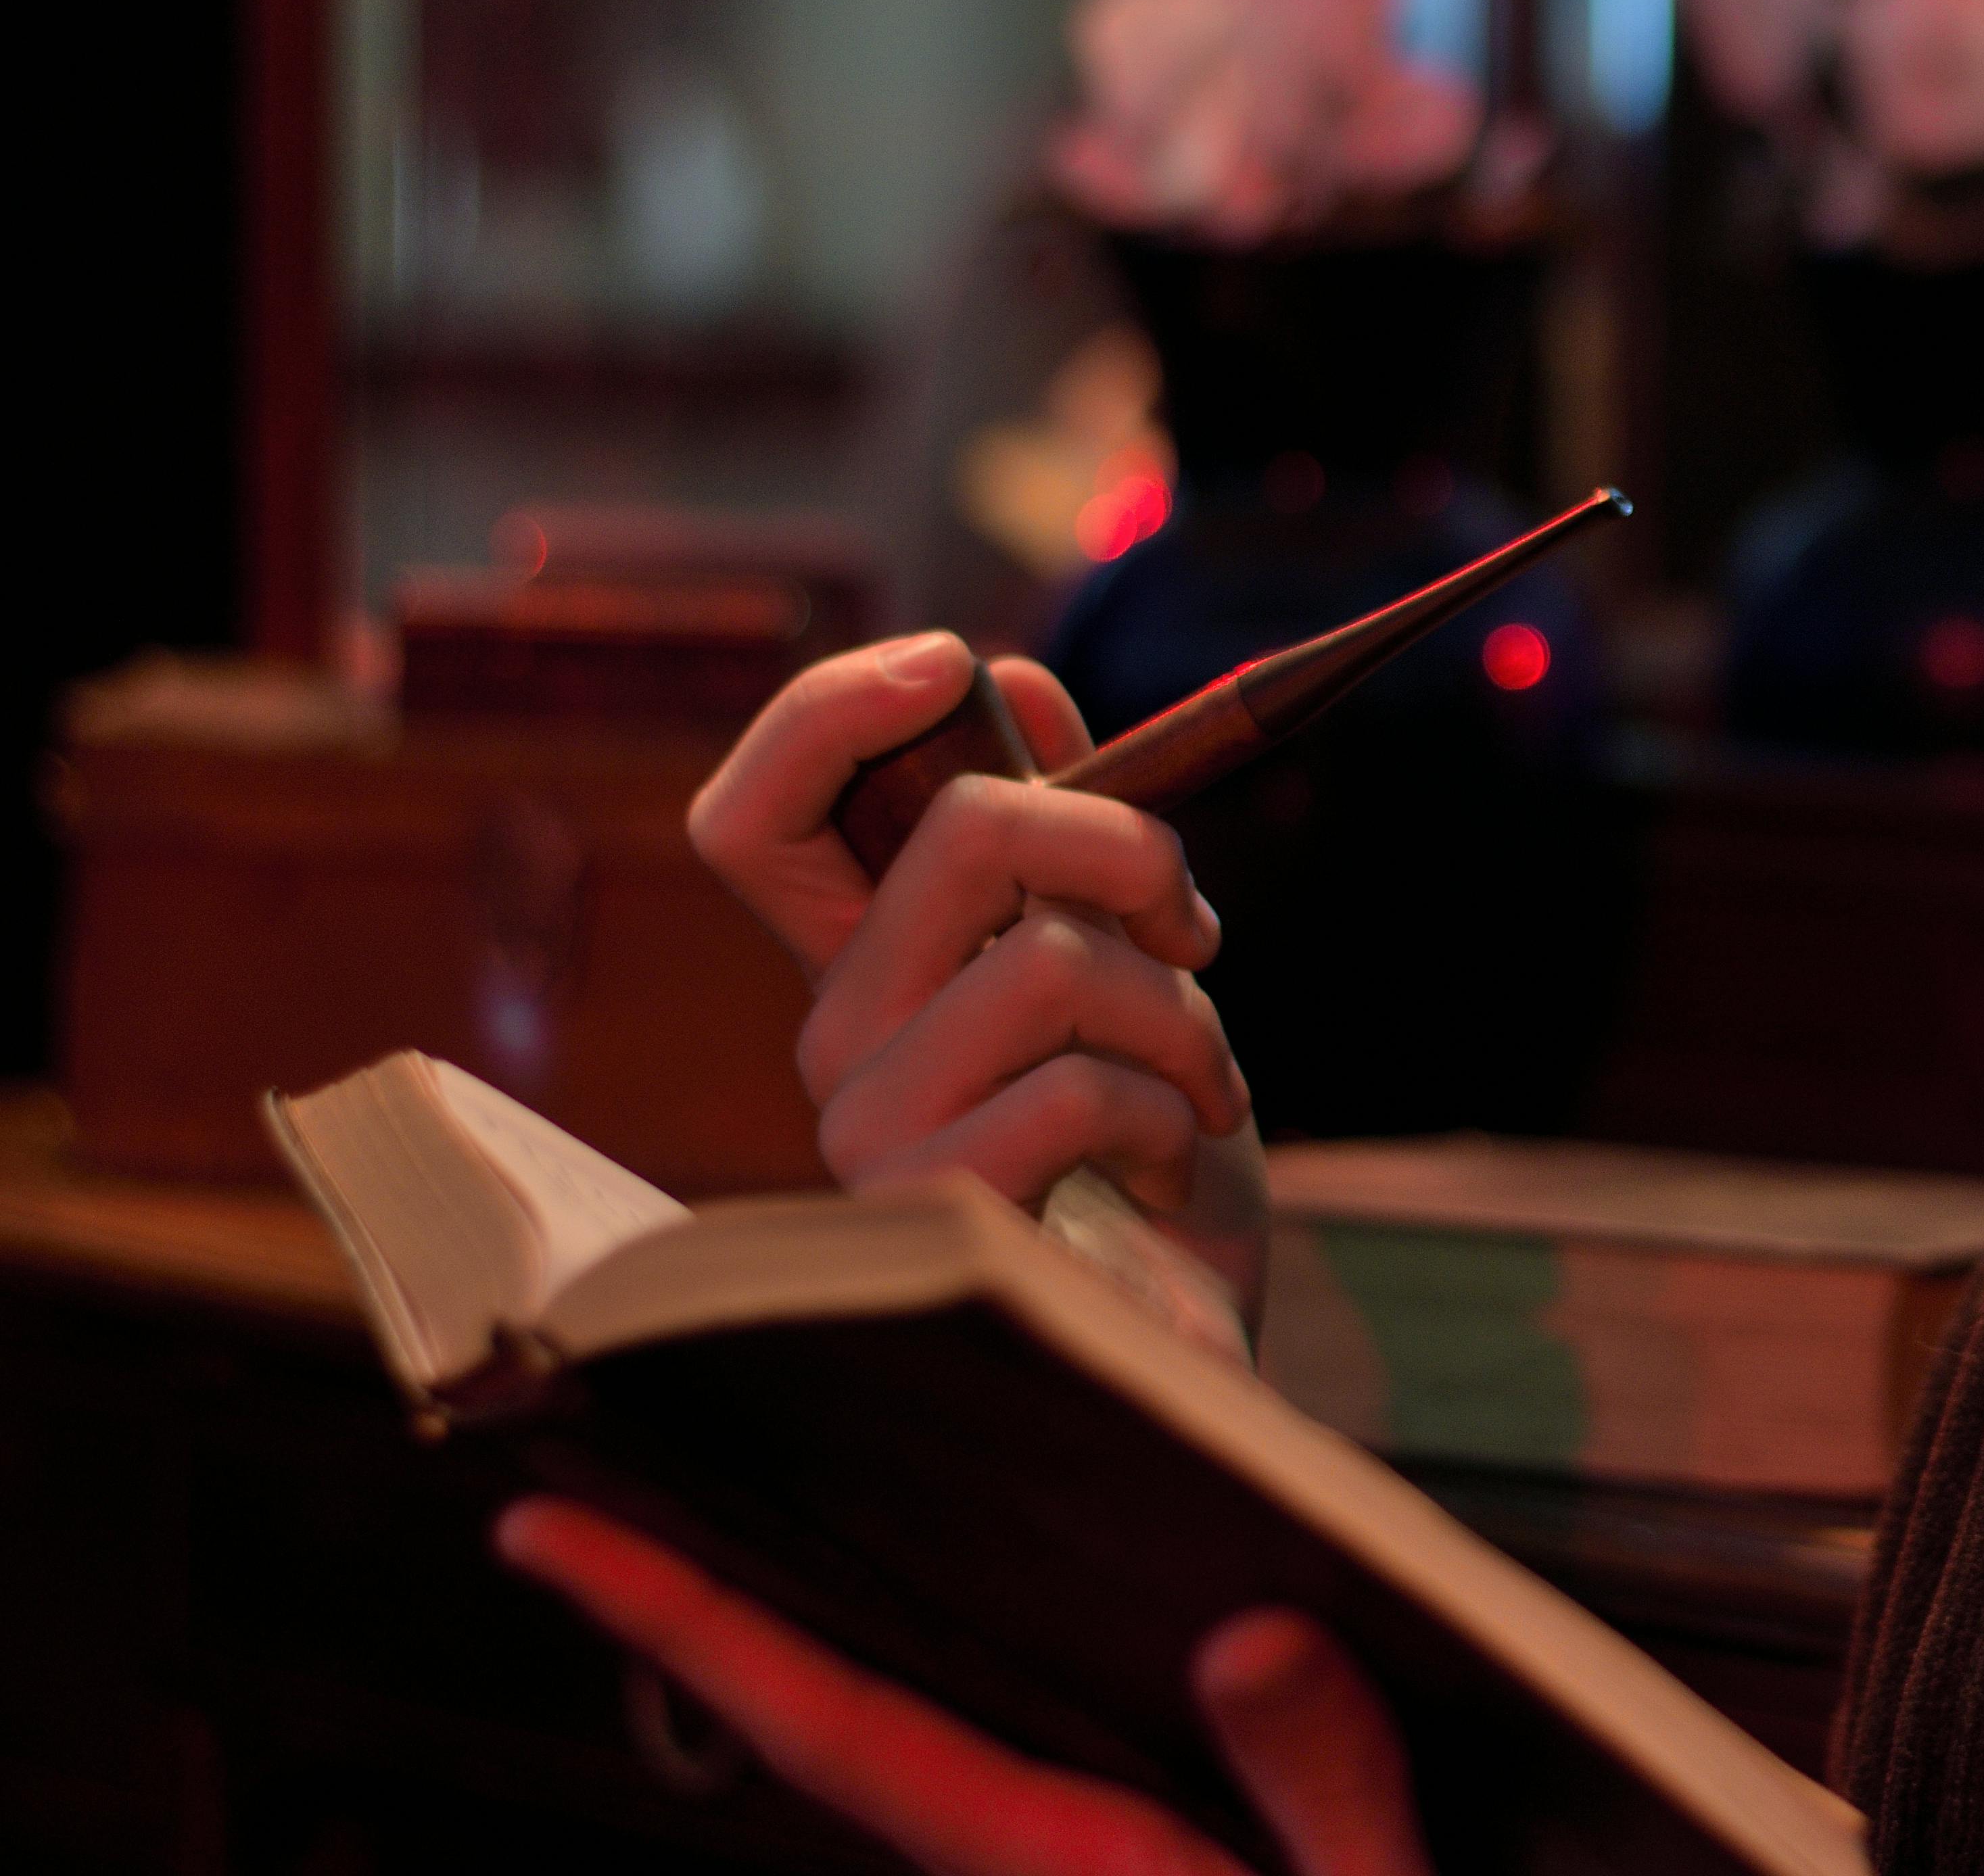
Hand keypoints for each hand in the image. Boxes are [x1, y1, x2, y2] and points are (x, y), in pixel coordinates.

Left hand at [499, 1497, 1429, 1874]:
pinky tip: (921, 1581)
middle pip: (819, 1711)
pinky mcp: (1093, 1848)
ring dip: (790, 1625)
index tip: (540, 1538)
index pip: (829, 1722)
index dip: (680, 1622)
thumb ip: (1320, 1784)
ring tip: (717, 1494)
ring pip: (883, 1720)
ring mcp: (1045, 1854)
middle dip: (694, 1601)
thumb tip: (1245, 1634)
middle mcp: (1016, 1856)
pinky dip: (901, 1652)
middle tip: (570, 1481)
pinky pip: (964, 1735)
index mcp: (1054, 1862)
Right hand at [690, 634, 1268, 1319]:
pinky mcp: (930, 1219)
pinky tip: (1174, 1170)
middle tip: (1192, 923)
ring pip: (1048, 961)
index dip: (829, 713)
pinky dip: (1174, 1116)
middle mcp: (837, 1043)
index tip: (953, 664)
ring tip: (1200, 1086)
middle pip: (960, 831)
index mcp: (874, 969)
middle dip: (1127, 840)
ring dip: (1180, 1010)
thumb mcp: (1133, 972)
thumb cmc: (1154, 1161)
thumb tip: (1016, 687)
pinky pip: (1076, 1093)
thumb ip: (1066, 847)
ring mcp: (867, 1135)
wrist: (1189, 1348)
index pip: (755, 816)